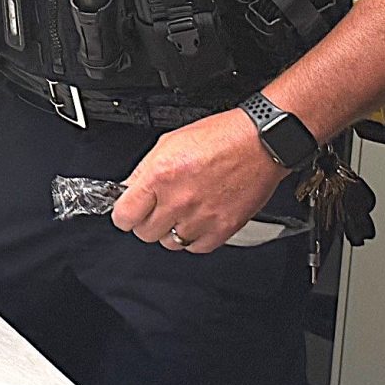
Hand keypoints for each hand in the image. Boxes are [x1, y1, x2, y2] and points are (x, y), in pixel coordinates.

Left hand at [111, 108, 285, 251]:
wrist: (260, 142)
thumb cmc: (220, 137)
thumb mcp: (168, 143)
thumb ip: (144, 171)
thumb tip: (128, 190)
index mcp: (160, 176)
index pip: (124, 215)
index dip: (123, 215)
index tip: (128, 212)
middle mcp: (179, 199)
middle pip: (145, 233)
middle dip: (146, 222)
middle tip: (156, 209)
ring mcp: (202, 216)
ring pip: (170, 243)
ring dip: (170, 231)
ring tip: (180, 212)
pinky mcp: (224, 228)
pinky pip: (197, 247)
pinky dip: (194, 238)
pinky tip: (197, 220)